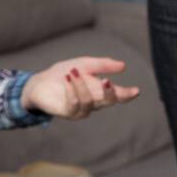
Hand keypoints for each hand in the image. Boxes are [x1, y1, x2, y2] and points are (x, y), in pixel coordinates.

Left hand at [25, 57, 139, 119]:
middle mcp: (93, 102)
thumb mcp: (85, 64)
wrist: (40, 82)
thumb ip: (102, 65)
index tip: (136, 91)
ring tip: (73, 72)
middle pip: (108, 101)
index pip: (117, 95)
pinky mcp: (68, 112)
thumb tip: (123, 66)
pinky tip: (67, 80)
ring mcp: (81, 109)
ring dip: (82, 86)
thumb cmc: (63, 74)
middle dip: (111, 93)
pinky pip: (74, 104)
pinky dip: (72, 91)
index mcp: (99, 91)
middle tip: (106, 81)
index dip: (127, 94)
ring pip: (90, 102)